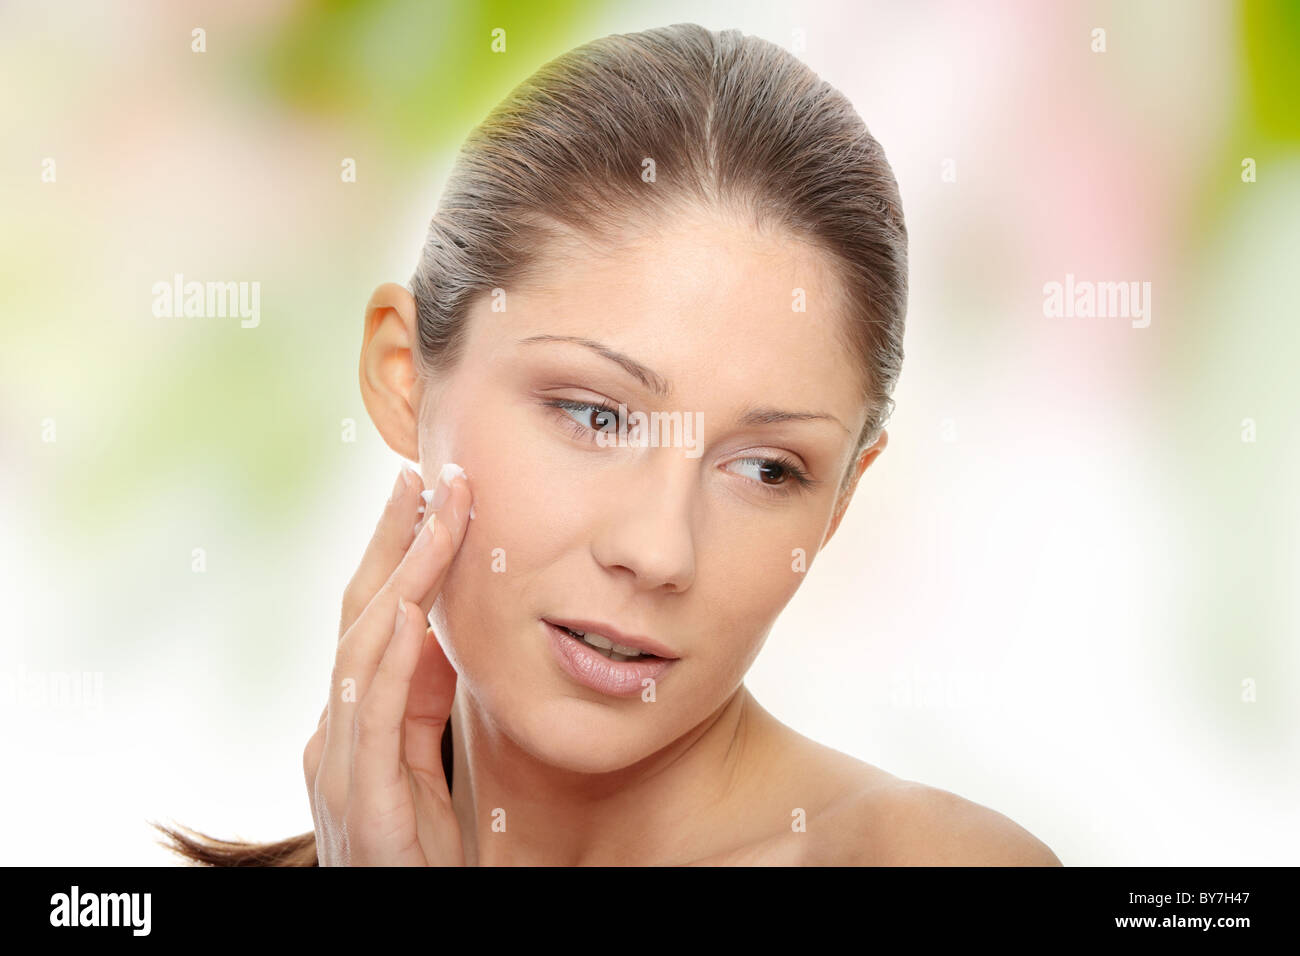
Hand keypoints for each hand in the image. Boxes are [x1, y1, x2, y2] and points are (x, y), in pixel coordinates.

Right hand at [303, 464, 472, 864]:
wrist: (411, 921)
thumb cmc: (419, 847)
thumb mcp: (426, 754)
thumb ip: (424, 695)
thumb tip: (440, 624)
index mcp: (354, 719)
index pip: (373, 617)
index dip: (395, 552)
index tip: (421, 490)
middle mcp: (335, 732)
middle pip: (361, 617)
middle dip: (392, 541)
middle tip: (421, 473)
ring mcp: (340, 766)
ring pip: (365, 650)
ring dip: (402, 576)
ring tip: (432, 515)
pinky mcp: (362, 805)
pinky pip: (373, 718)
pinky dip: (389, 659)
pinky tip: (411, 610)